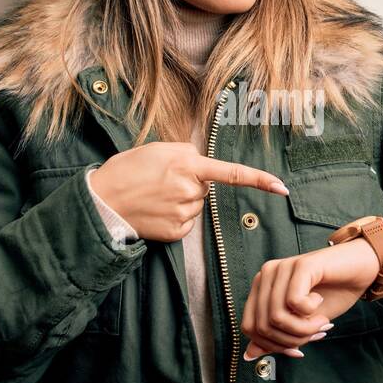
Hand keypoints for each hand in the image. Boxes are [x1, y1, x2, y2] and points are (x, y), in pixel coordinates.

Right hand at [90, 142, 288, 242]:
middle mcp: (189, 190)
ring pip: (195, 206)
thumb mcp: (156, 149)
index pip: (231, 173)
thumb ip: (186, 153)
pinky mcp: (176, 233)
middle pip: (204, 188)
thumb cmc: (127, 170)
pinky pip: (187, 224)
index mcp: (186, 164)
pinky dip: (175, 218)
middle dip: (189, 183)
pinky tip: (155, 212)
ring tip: (153, 196)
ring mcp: (183, 214)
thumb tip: (202, 165)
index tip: (281, 187)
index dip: (259, 179)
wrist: (101, 201)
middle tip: (159, 181)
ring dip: (180, 200)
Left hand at [240, 231, 382, 359]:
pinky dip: (310, 312)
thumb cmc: (332, 293)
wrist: (362, 267)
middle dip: (290, 340)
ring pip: (276, 317)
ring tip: (321, 322)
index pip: (250, 327)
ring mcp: (281, 268)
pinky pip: (294, 302)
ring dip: (303, 329)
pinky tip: (320, 302)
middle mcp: (266, 275)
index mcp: (261, 287)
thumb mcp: (302, 321)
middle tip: (315, 334)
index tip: (299, 349)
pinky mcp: (300, 265)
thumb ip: (276, 335)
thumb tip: (249, 354)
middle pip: (262, 326)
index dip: (272, 346)